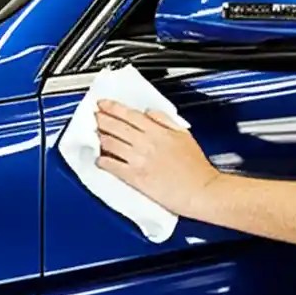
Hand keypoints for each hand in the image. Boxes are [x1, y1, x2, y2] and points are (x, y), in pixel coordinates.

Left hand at [95, 100, 222, 216]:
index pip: (129, 114)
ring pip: (111, 143)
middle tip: (94, 117)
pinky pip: (112, 165)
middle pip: (116, 126)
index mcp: (158, 131)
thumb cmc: (196, 167)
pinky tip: (99, 159)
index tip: (102, 104)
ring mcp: (138, 160)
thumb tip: (149, 112)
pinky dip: (102, 161)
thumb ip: (165, 120)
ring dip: (100, 138)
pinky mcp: (135, 177)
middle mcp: (145, 143)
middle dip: (101, 119)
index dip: (112, 107)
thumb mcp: (184, 135)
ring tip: (95, 135)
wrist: (200, 190)